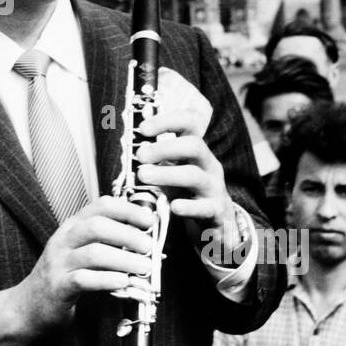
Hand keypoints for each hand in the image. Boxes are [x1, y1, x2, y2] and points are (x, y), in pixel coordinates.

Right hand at [0, 197, 154, 345]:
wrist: (29, 305)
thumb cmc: (62, 277)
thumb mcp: (79, 250)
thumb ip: (105, 241)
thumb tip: (143, 237)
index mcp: (72, 227)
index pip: (101, 206)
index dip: (128, 210)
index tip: (149, 220)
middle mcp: (63, 240)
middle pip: (97, 226)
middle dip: (128, 235)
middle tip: (149, 247)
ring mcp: (59, 263)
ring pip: (94, 253)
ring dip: (124, 260)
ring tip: (143, 268)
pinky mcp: (58, 287)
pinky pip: (85, 279)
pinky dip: (108, 280)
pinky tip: (123, 282)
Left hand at [135, 67, 237, 254]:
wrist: (218, 224)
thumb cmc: (188, 192)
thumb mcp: (173, 171)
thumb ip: (155, 158)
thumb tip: (127, 142)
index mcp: (197, 150)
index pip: (189, 124)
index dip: (167, 121)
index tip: (143, 128)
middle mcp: (208, 164)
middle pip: (193, 145)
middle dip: (165, 148)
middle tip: (139, 155)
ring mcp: (214, 188)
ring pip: (195, 175)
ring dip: (167, 174)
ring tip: (143, 176)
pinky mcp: (215, 211)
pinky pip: (204, 208)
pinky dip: (188, 207)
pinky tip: (173, 207)